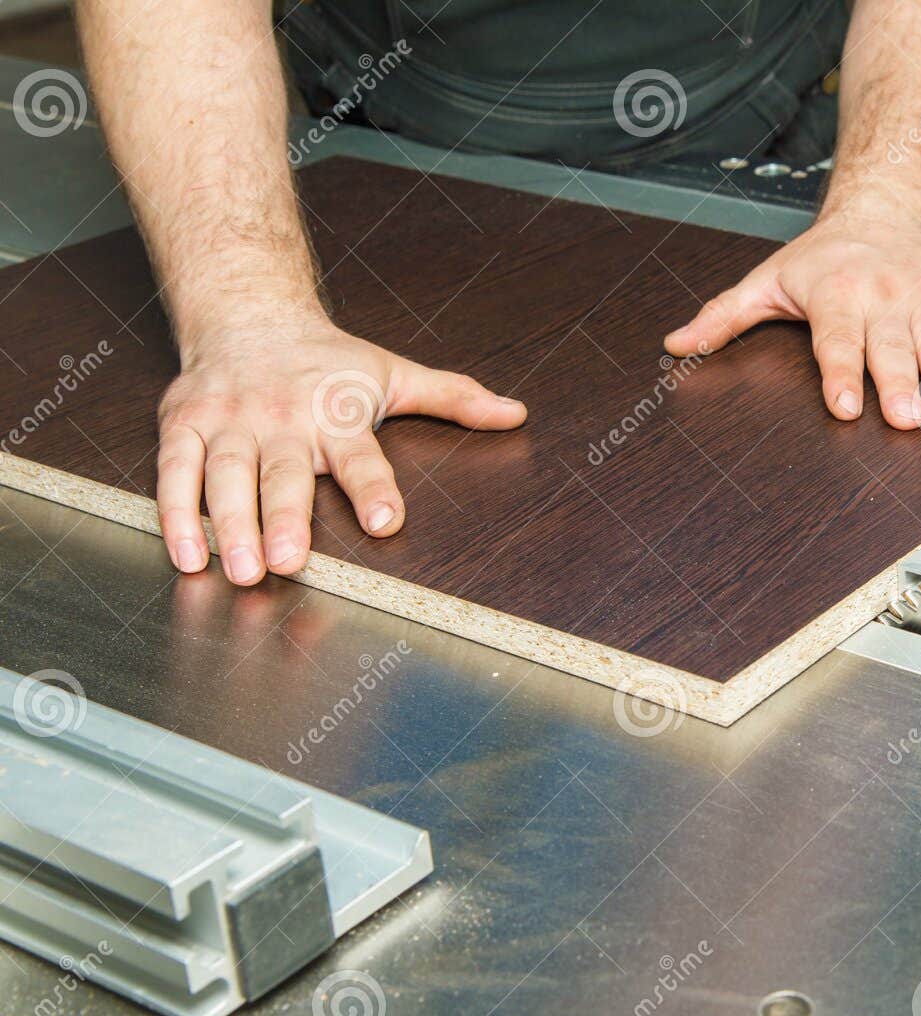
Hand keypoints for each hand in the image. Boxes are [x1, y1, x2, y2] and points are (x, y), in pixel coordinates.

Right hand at [157, 315, 526, 584]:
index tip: (386, 520)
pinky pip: (175, 471)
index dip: (374, 488)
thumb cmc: (326, 359)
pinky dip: (177, 512)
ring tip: (239, 569)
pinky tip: (188, 552)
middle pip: (285, 473)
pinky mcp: (185, 424)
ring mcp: (231, 421)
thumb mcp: (394, 373)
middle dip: (286, 518)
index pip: (361, 456)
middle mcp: (283, 418)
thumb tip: (516, 413)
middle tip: (289, 563)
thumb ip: (453, 398)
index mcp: (337, 413)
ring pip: (228, 475)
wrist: (248, 311)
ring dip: (231, 524)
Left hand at [663, 212, 920, 428]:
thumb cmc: (824, 257)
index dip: (840, 373)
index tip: (844, 405)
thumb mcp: (767, 281)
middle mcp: (883, 296)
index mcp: (836, 295)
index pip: (837, 341)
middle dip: (896, 382)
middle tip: (901, 416)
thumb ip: (724, 318)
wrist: (884, 209)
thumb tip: (676, 345)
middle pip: (889, 347)